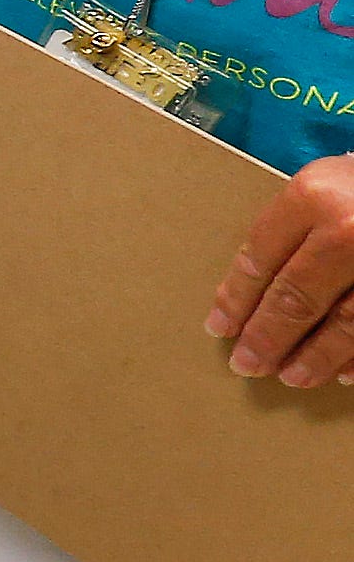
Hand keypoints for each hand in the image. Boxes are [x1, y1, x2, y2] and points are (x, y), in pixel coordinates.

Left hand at [209, 155, 353, 385]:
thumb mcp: (323, 186)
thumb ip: (293, 229)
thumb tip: (250, 293)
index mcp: (313, 197)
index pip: (260, 258)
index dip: (236, 299)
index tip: (220, 326)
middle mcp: (348, 229)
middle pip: (295, 297)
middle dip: (267, 337)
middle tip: (247, 363)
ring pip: (344, 323)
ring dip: (314, 357)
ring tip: (290, 376)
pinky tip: (343, 372)